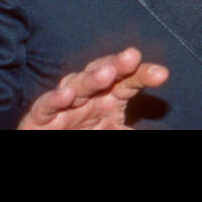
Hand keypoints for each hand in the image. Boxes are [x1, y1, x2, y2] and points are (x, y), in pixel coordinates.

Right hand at [17, 47, 167, 129]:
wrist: (49, 145)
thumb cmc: (86, 134)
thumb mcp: (115, 132)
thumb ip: (130, 129)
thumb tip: (161, 130)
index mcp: (110, 96)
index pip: (129, 80)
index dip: (143, 75)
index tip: (161, 74)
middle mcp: (88, 95)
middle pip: (103, 73)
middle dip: (117, 64)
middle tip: (132, 57)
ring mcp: (64, 104)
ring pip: (76, 84)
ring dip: (90, 79)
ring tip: (107, 73)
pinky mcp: (40, 117)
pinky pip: (46, 105)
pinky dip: (55, 99)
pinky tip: (67, 94)